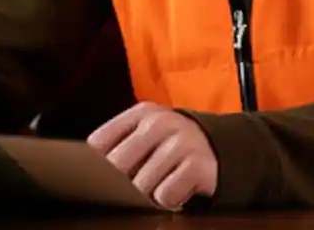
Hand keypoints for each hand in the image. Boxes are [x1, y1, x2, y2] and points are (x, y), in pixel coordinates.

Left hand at [88, 102, 217, 210]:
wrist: (225, 147)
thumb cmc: (173, 144)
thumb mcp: (149, 132)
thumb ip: (120, 142)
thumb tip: (89, 170)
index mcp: (141, 113)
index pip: (100, 142)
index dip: (99, 165)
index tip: (107, 174)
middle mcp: (159, 123)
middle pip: (117, 165)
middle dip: (123, 182)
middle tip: (136, 184)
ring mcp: (179, 142)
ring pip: (141, 185)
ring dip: (148, 194)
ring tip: (160, 184)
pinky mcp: (196, 165)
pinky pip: (165, 195)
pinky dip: (168, 200)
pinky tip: (176, 190)